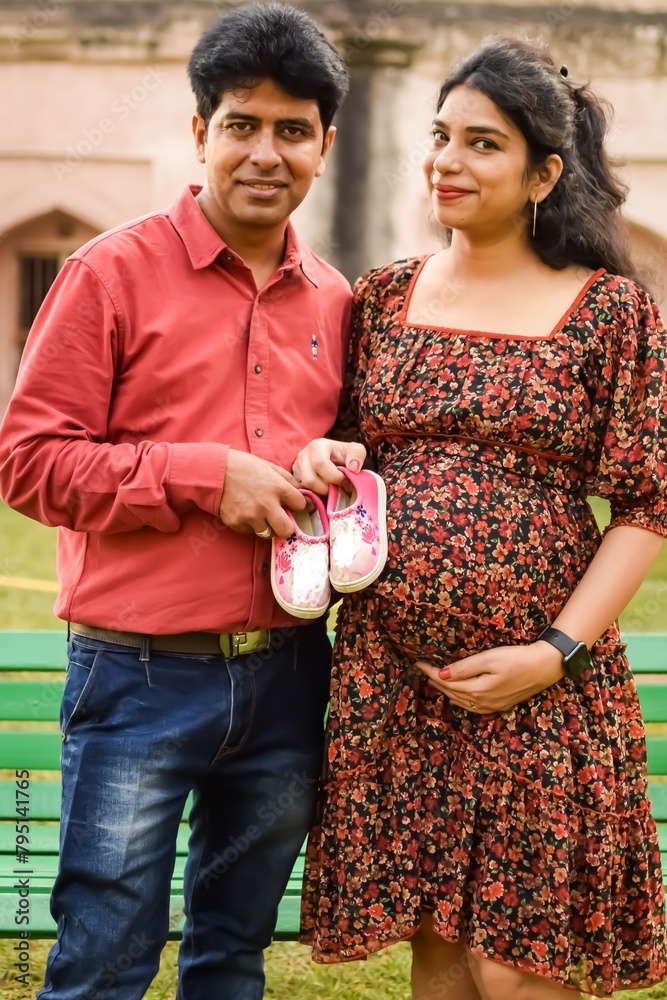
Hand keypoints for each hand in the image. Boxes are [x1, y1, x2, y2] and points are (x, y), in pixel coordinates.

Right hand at [219, 450, 305, 537]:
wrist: (214, 471)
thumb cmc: (243, 466)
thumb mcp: (268, 466)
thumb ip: (287, 479)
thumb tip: (301, 490)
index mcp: (278, 487)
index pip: (300, 505)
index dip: (297, 505)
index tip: (292, 505)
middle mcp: (267, 504)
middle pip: (287, 530)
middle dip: (286, 526)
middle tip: (280, 520)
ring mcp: (251, 516)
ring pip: (268, 534)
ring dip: (266, 526)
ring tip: (259, 515)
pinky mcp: (237, 523)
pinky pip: (249, 531)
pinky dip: (249, 525)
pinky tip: (244, 512)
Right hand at [292, 438, 366, 494]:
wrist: (334, 457)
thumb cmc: (344, 455)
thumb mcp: (356, 450)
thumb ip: (357, 456)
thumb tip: (353, 469)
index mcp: (317, 446)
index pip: (320, 464)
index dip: (335, 477)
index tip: (345, 481)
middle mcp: (303, 455)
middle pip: (310, 479)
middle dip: (326, 488)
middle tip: (337, 488)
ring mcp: (296, 467)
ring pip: (304, 487)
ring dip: (319, 492)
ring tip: (330, 489)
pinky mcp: (294, 478)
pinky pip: (300, 491)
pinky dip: (311, 495)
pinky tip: (321, 492)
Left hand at [415, 640, 564, 713]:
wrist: (544, 667)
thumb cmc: (517, 659)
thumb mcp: (489, 659)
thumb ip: (464, 668)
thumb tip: (441, 675)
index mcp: (478, 690)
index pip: (446, 682)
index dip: (431, 673)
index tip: (418, 663)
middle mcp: (483, 702)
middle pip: (452, 693)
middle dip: (436, 682)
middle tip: (423, 670)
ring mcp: (492, 705)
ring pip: (462, 701)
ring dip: (446, 691)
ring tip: (434, 682)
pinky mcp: (500, 704)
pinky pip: (473, 706)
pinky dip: (461, 700)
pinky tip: (457, 695)